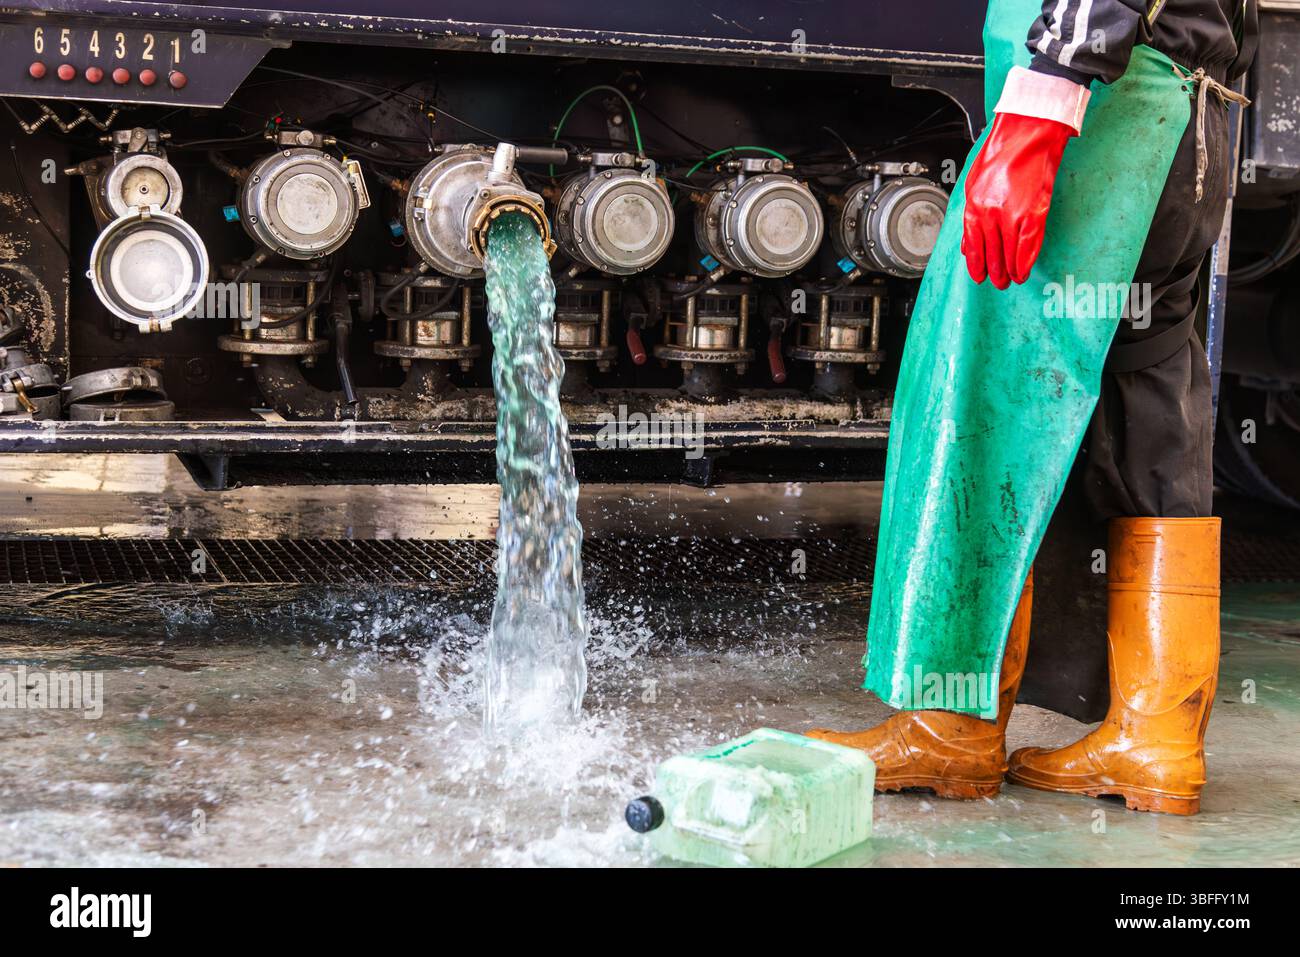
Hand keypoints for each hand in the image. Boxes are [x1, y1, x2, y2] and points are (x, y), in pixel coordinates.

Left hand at [961, 112, 1074, 288]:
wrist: (1028, 132)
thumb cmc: (1002, 152)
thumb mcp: (974, 184)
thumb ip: (971, 214)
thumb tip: (968, 241)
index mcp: (973, 207)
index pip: (972, 247)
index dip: (976, 265)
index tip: (979, 276)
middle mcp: (989, 215)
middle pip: (990, 254)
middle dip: (994, 272)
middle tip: (998, 282)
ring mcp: (1011, 216)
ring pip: (1008, 254)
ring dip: (1010, 271)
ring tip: (1012, 280)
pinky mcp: (1033, 213)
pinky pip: (1028, 246)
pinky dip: (1026, 261)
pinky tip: (1024, 271)